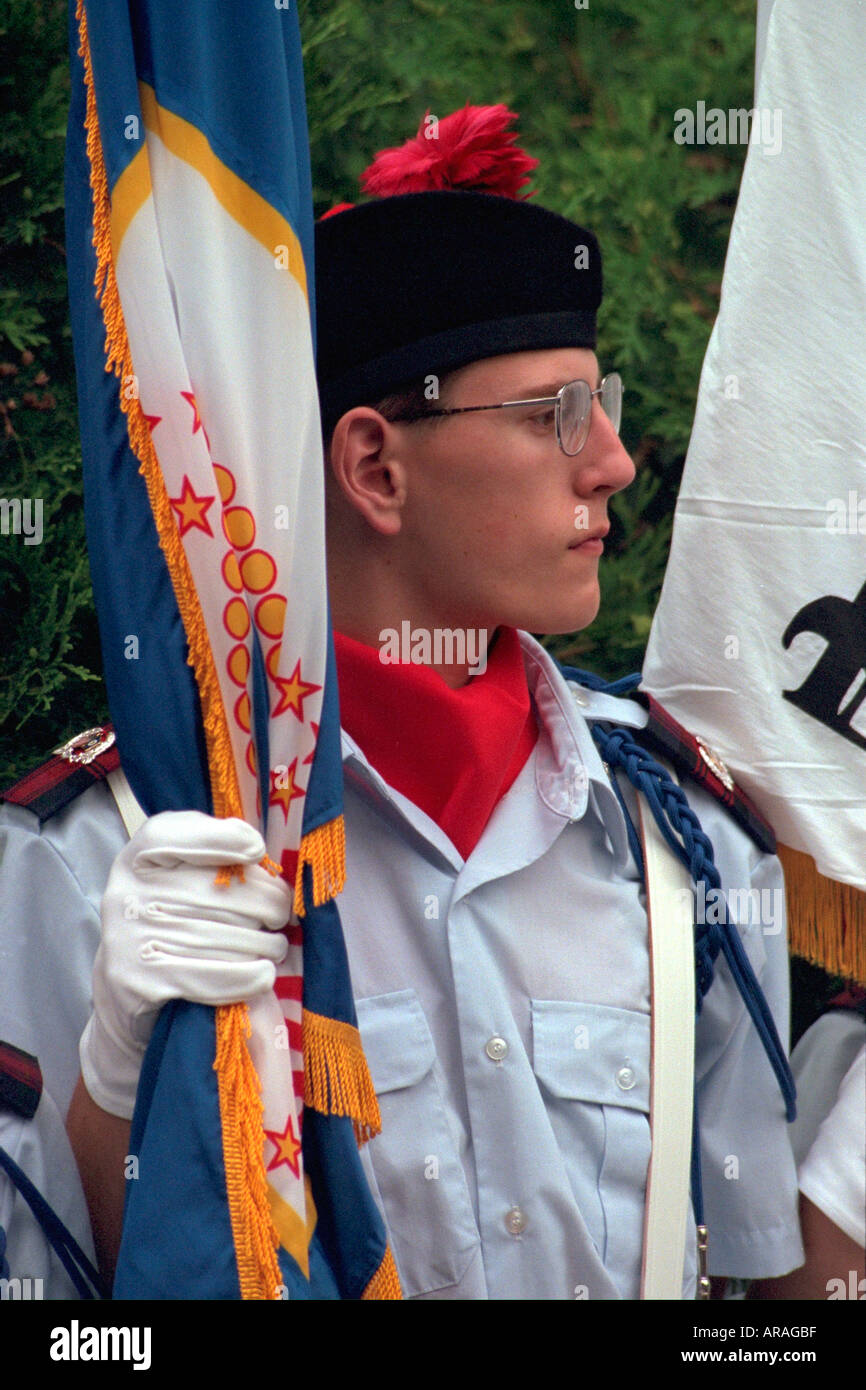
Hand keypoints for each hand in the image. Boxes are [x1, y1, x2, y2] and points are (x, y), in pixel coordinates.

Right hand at [79, 811, 291, 1118]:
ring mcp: (129, 940)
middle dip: (266, 904)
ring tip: (275, 947)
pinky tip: (264, 974)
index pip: (170, 834)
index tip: (257, 851)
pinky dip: (248, 976)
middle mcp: (126, 894)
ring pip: (223, 936)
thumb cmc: (169, 920)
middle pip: (215, 889)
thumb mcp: (177, 874)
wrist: (125, 992)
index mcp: (136, 859)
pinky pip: (212, 975)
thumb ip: (211, 847)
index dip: (220, 839)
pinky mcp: (141, 983)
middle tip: (282, 917)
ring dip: (263, 944)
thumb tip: (254, 847)